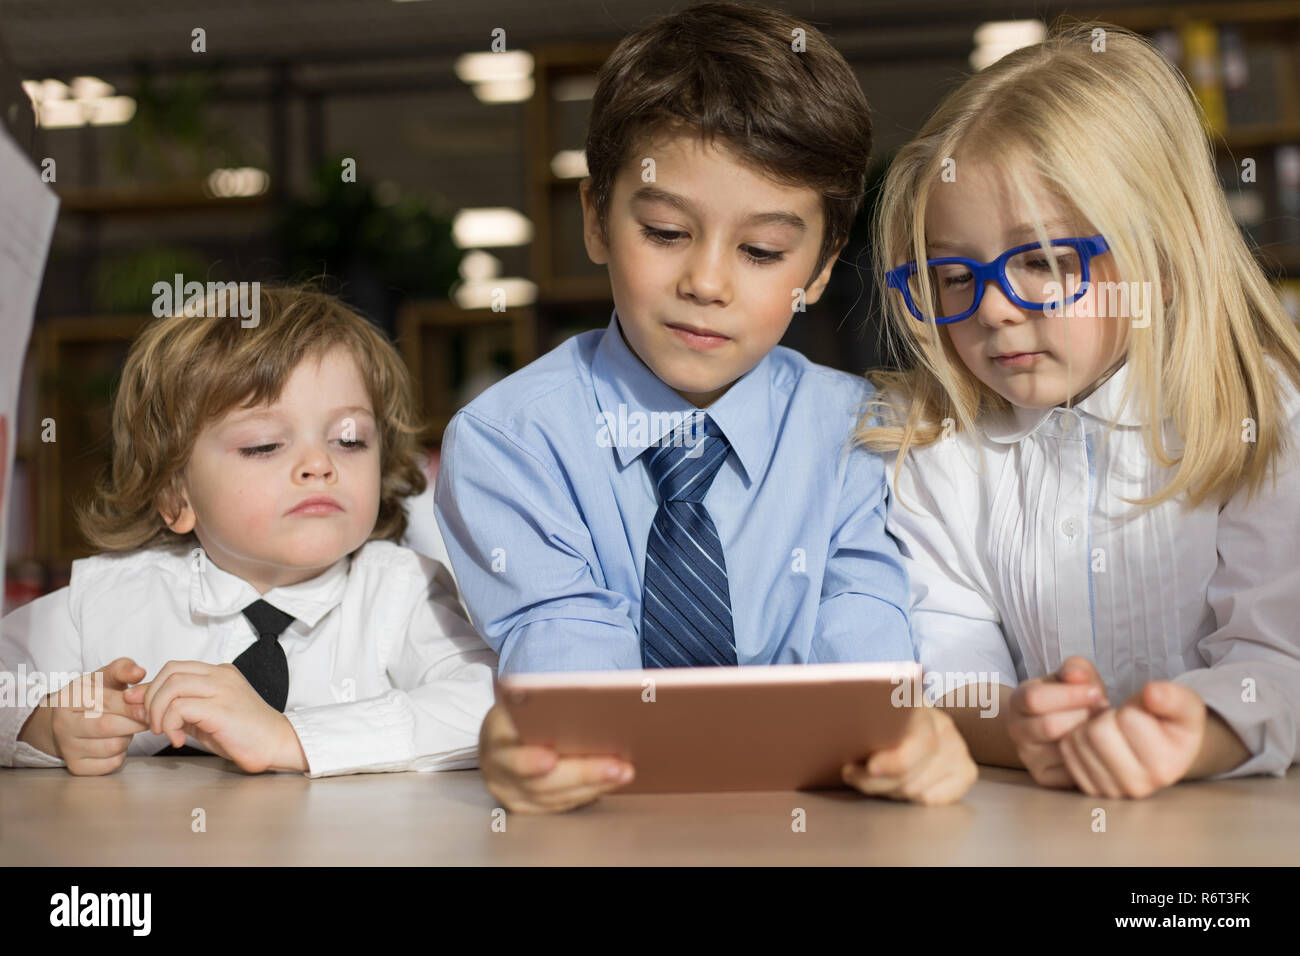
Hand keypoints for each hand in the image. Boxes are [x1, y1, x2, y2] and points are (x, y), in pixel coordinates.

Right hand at [18, 657, 149, 775]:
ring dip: (128, 737)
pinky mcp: (77, 766)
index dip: (132, 706)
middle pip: (108, 727)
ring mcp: (68, 748)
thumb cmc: (92, 695)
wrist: (67, 720)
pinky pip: (111, 764)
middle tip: (148, 717)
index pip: (105, 703)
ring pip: (112, 747)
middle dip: (135, 722)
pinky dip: (121, 754)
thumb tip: (139, 672)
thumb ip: (122, 669)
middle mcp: (63, 725)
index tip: (149, 706)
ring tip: (126, 727)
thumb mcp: (103, 676)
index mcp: (69, 699)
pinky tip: (117, 741)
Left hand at [123, 661, 307, 773]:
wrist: (277, 744)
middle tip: (152, 723)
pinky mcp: (221, 708)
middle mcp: (221, 675)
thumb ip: (180, 709)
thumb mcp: (206, 718)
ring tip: (165, 732)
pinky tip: (179, 739)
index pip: (175, 668)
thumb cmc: (244, 735)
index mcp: (219, 674)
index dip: (152, 687)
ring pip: (172, 686)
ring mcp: (222, 689)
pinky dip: (170, 724)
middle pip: (170, 671)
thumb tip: (142, 706)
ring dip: (157, 712)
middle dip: (150, 697)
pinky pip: (180, 707)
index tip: (141, 708)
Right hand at [479, 701, 633, 812]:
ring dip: (593, 785)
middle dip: (581, 773)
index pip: (509, 750)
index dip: (528, 760)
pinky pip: (558, 805)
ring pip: (553, 797)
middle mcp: (496, 768)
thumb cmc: (521, 711)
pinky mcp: (524, 805)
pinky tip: (611, 781)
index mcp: (494, 734)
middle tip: (615, 766)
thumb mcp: (524, 698)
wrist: (500, 735)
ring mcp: (509, 791)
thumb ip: (545, 703)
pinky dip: (587, 793)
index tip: (551, 759)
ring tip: (623, 771)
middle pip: (539, 780)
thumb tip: (590, 704)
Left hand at [842, 705, 978, 805]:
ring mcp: (957, 747)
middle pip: (913, 774)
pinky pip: (941, 797)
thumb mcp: (860, 709)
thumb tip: (838, 731)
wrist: (893, 710)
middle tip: (851, 772)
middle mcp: (942, 724)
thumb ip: (856, 720)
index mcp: (918, 703)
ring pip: (920, 789)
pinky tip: (901, 786)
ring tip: (871, 776)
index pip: (920, 741)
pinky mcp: (964, 768)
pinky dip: (919, 798)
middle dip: (877, 782)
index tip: (871, 768)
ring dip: (890, 790)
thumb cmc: (871, 712)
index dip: (897, 762)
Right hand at [1008, 656, 1107, 787]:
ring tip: (1099, 728)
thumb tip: (1076, 677)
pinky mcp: (1043, 777)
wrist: (1056, 725)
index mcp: (1018, 700)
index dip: (1070, 695)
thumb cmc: (1069, 698)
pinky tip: (1095, 747)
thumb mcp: (1072, 677)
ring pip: (1061, 750)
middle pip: (1049, 726)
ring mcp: (1027, 756)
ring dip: (1088, 739)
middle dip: (1082, 718)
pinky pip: (1070, 773)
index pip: (1034, 698)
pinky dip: (1089, 760)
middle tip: (1101, 714)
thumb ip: (1076, 669)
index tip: (1096, 692)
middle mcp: (1016, 730)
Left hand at [1058, 680, 1206, 798]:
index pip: (1127, 719)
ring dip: (1088, 725)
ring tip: (1111, 729)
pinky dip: (1075, 737)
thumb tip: (1152, 693)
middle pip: (1097, 732)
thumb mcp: (1184, 704)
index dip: (1131, 708)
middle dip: (1105, 716)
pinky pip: (1066, 752)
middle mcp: (1140, 786)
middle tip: (1122, 720)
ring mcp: (1113, 791)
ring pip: (1077, 741)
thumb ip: (1172, 696)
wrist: (1162, 747)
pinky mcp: (1090, 788)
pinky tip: (1096, 741)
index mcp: (1165, 766)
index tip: (1144, 715)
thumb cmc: (1171, 721)